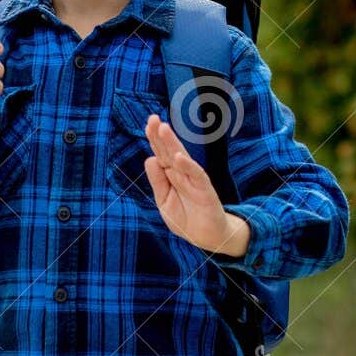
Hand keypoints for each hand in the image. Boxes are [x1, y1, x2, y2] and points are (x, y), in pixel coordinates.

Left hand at [142, 115, 249, 257]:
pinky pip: (196, 175)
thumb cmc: (185, 218)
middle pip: (170, 151)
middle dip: (161, 135)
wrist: (206, 237)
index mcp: (171, 175)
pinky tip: (179, 157)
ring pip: (182, 158)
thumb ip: (158, 181)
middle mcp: (182, 174)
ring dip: (172, 144)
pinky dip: (188, 166)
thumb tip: (150, 159)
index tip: (148, 124)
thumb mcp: (164, 201)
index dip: (154, 139)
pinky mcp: (205, 190)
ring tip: (163, 129)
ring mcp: (194, 180)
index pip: (161, 154)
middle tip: (153, 118)